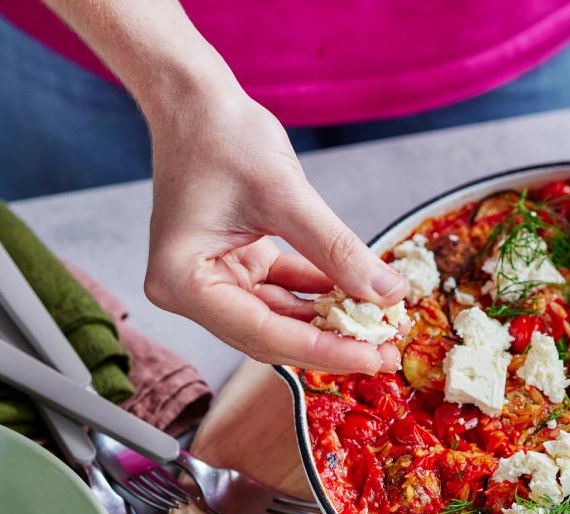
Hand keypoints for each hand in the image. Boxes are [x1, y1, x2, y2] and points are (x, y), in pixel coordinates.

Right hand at [142, 82, 405, 373]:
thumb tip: (387, 296)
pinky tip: (359, 295)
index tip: (375, 358)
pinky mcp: (234, 266)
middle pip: (270, 336)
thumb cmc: (223, 135)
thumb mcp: (287, 195)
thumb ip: (338, 251)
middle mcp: (189, 291)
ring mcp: (211, 281)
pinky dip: (319, 294)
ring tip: (380, 325)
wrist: (195, 99)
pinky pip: (282, 293)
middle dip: (331, 343)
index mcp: (182, 282)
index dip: (324, 350)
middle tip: (387, 354)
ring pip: (280, 320)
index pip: (263, 334)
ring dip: (329, 322)